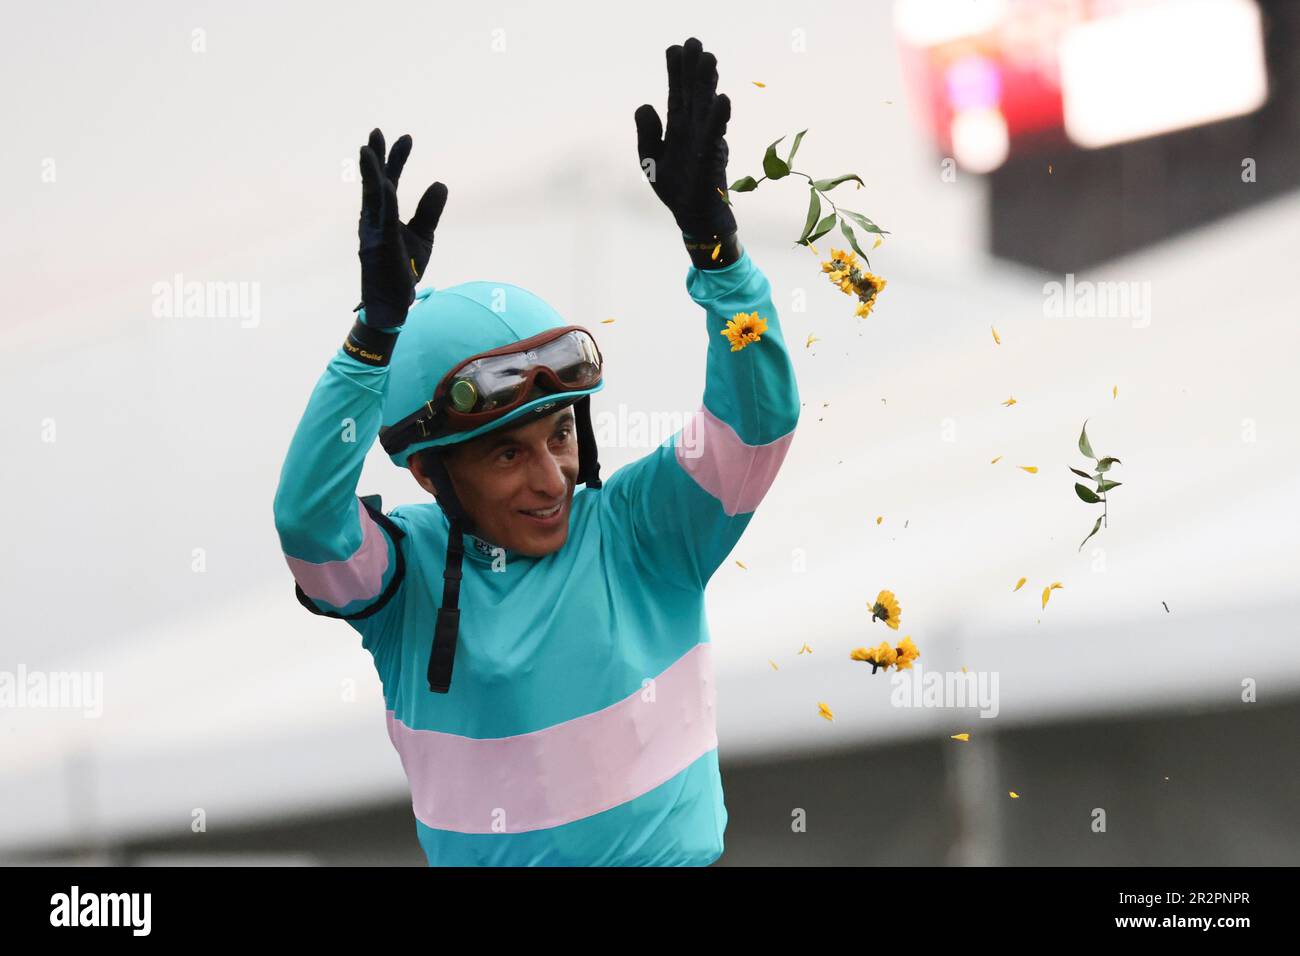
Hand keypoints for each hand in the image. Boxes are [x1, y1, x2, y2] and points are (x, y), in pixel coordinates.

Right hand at [357, 128, 447, 328]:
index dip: (396, 159)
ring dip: (369, 173)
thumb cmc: (405, 269)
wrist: (395, 301)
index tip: (407, 138)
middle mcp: (374, 218)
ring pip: (371, 197)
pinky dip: (382, 201)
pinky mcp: (377, 246)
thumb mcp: (424, 236)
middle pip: (374, 182)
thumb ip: (429, 211)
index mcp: (384, 214)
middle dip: (375, 157)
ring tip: (366, 149)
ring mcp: (373, 231)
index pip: (389, 180)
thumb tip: (440, 182)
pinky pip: (380, 220)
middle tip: (377, 131)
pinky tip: (384, 183)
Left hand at [634, 37, 736, 240]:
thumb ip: (647, 134)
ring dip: (708, 85)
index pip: (678, 94)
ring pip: (707, 109)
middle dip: (695, 69)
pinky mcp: (711, 161)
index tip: (675, 48)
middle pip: (694, 94)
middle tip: (695, 42)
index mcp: (680, 128)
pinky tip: (723, 99)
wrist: (694, 219)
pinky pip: (715, 137)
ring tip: (709, 59)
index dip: (676, 72)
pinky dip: (719, 118)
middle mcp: (695, 131)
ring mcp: (706, 144)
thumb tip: (645, 104)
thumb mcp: (651, 160)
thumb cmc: (676, 190)